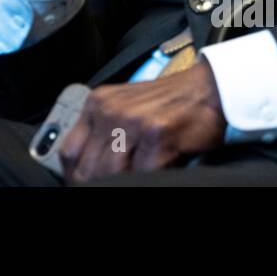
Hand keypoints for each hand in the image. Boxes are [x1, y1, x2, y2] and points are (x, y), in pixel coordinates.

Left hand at [57, 61, 226, 182]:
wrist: (208, 88)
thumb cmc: (169, 103)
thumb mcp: (124, 109)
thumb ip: (104, 134)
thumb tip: (89, 170)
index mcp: (97, 104)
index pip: (69, 152)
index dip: (74, 176)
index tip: (82, 185)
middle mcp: (109, 110)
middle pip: (88, 168)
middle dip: (99, 184)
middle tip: (113, 187)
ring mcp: (132, 121)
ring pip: (112, 175)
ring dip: (124, 182)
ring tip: (137, 178)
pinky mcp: (157, 134)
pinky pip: (144, 174)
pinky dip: (150, 178)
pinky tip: (158, 170)